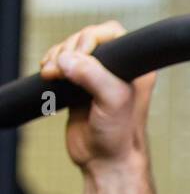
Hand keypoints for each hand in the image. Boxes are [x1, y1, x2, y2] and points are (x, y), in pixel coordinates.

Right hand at [38, 21, 156, 174]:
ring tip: (53, 74)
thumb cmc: (119, 136)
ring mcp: (98, 77)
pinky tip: (49, 75)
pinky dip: (52, 65)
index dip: (90, 38)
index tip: (80, 57)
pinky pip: (62, 64)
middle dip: (68, 49)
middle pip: (86, 38)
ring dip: (57, 57)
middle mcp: (118, 70)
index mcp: (136, 68)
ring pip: (71, 50)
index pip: (111, 32)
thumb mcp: (113, 102)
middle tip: (62, 70)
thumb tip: (67, 59)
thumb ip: (94, 76)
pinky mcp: (80, 86)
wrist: (105, 161)